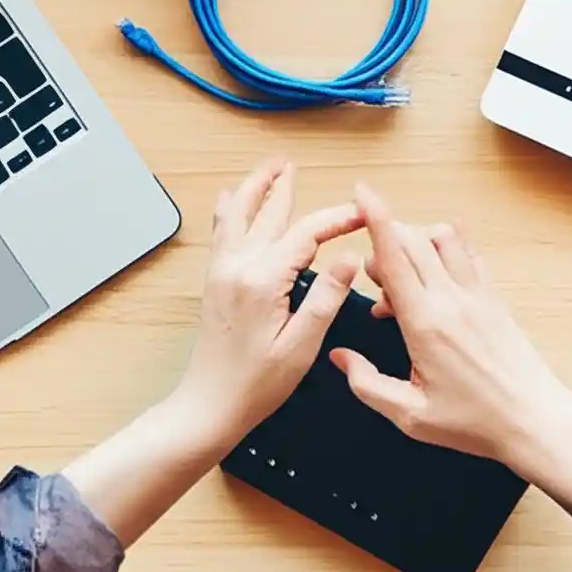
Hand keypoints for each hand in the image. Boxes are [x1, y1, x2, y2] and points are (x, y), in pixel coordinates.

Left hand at [176, 159, 364, 443]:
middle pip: (268, 215)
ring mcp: (222, 273)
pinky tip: (231, 200)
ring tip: (269, 169)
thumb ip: (325, 299)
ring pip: (238, 216)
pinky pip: (222, 233)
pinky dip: (230, 211)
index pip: (306, 235)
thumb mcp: (301, 346)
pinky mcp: (214, 282)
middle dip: (286, 188)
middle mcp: (238, 268)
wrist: (209, 405)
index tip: (361, 214)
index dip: (336, 219)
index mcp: (263, 282)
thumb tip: (346, 259)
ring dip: (255, 189)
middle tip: (299, 167)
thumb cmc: (256, 384)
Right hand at [331, 184, 571, 470]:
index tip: (362, 193)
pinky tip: (435, 275)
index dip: (376, 218)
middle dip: (385, 240)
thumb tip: (339, 357)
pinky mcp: (494, 298)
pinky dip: (446, 249)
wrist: (534, 421)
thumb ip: (367, 384)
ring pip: (443, 238)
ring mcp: (477, 295)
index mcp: (425, 324)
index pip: (395, 256)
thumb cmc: (474, 423)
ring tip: (404, 279)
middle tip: (373, 276)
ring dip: (416, 241)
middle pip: (413, 239)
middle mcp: (452, 300)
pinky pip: (468, 254)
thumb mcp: (410, 416)